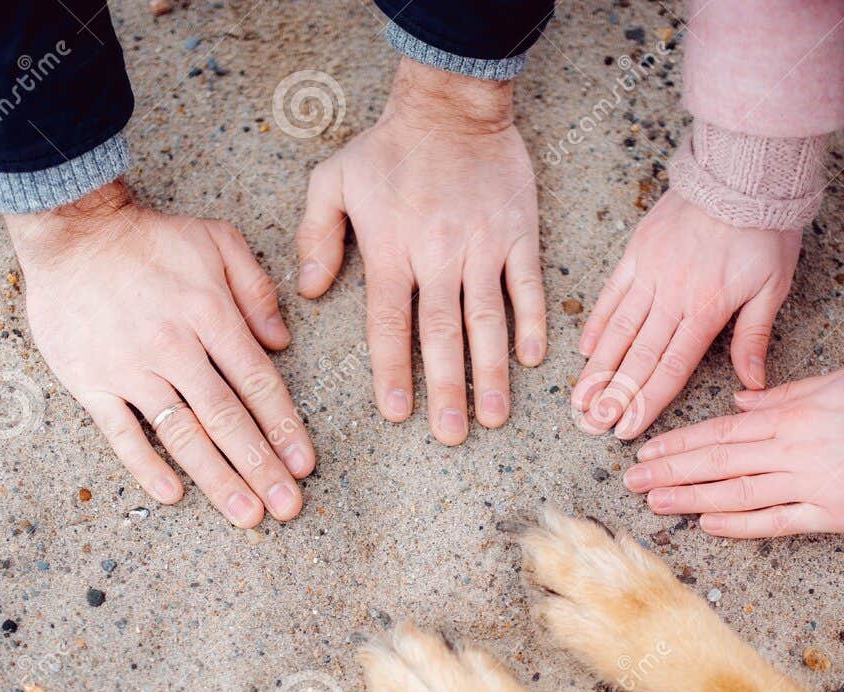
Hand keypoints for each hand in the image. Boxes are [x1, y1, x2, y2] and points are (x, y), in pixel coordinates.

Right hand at [7, 181, 312, 526]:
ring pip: (181, 433)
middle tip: (287, 507)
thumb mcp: (216, 241)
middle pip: (226, 418)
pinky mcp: (90, 381)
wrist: (71, 231)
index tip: (304, 465)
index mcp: (209, 314)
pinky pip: (121, 432)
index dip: (283, 427)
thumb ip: (256, 290)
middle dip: (261, 467)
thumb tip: (282, 343)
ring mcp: (129, 368)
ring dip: (216, 478)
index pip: (257, 382)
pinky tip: (173, 495)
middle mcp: (173, 347)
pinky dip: (146, 466)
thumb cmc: (149, 239)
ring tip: (245, 514)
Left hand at [296, 59, 546, 444]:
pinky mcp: (518, 232)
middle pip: (441, 334)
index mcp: (391, 249)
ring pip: (487, 319)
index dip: (393, 371)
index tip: (398, 414)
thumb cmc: (389, 147)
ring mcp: (482, 245)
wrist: (452, 104)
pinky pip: (526, 286)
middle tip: (452, 435)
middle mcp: (437, 254)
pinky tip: (532, 360)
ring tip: (496, 416)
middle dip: (446, 389)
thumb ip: (316, 236)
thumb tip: (310, 292)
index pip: (388, 324)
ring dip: (492, 372)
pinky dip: (531, 323)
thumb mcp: (333, 180)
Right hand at [573, 190, 800, 439]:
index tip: (626, 428)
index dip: (646, 401)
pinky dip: (597, 322)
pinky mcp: (638, 251)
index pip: (670, 367)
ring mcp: (650, 273)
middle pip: (636, 355)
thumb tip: (752, 384)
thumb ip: (754, 337)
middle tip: (590, 424)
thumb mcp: (773, 286)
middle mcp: (671, 296)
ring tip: (579, 397)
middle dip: (612, 394)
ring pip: (617, 329)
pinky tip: (586, 349)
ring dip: (597, 367)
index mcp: (705, 310)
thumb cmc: (765, 229)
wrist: (742, 172)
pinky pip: (612, 293)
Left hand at [623, 367, 843, 537]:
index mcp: (788, 416)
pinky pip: (776, 521)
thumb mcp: (833, 381)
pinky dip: (740, 525)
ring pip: (736, 491)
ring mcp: (807, 483)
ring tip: (655, 502)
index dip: (679, 442)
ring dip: (691, 498)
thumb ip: (784, 394)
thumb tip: (742, 397)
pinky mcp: (830, 514)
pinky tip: (707, 525)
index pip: (720, 431)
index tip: (647, 451)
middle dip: (670, 470)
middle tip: (631, 481)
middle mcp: (789, 449)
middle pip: (716, 460)